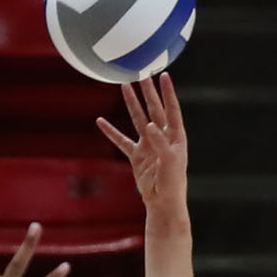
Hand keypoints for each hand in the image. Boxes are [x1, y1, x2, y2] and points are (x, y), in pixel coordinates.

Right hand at [98, 74, 188, 229]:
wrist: (163, 201)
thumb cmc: (172, 182)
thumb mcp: (169, 161)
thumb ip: (159, 142)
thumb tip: (148, 124)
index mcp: (175, 136)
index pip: (171, 109)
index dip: (168, 92)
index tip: (164, 75)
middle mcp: (162, 136)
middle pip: (154, 109)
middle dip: (148, 92)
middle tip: (142, 74)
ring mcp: (148, 145)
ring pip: (137, 119)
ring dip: (131, 104)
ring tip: (125, 87)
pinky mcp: (136, 156)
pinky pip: (122, 141)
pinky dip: (111, 132)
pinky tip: (100, 122)